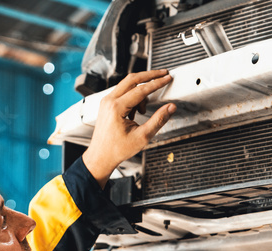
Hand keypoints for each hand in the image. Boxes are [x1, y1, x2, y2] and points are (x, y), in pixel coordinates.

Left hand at [82, 69, 176, 186]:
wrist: (101, 156)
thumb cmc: (117, 149)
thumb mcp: (142, 137)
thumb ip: (158, 120)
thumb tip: (170, 108)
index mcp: (116, 107)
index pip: (141, 89)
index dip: (157, 83)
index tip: (167, 78)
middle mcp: (109, 101)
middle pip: (132, 79)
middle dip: (150, 75)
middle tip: (163, 74)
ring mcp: (106, 101)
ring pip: (127, 85)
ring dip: (141, 92)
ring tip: (144, 111)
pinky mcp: (107, 104)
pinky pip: (123, 93)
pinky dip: (134, 97)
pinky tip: (136, 113)